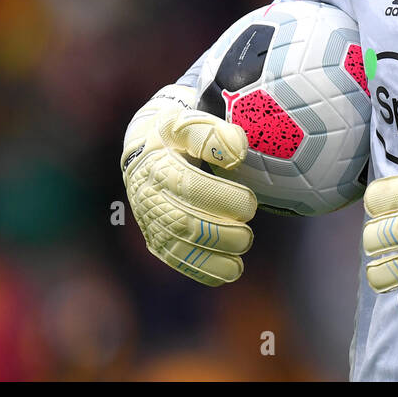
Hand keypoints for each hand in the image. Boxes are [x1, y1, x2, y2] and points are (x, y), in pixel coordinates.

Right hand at [121, 84, 257, 285]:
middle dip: (219, 235)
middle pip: (183, 223)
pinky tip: (227, 272)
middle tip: (246, 236)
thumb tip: (238, 153)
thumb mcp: (192, 124)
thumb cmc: (178, 135)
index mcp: (160, 164)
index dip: (222, 199)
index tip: (250, 204)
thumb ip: (214, 134)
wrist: (147, 146)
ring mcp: (150, 220)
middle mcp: (150, 196)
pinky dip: (201, 270)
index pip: (189, 187)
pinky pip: (175, 259)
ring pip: (177, 248)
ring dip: (211, 260)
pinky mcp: (155, 237)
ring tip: (239, 263)